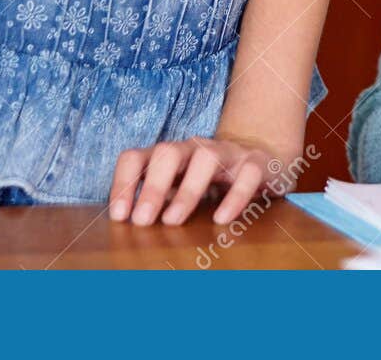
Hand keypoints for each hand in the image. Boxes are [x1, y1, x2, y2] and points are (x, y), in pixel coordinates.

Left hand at [108, 135, 296, 225]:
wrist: (261, 159)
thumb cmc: (209, 181)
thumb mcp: (179, 189)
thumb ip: (158, 203)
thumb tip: (129, 230)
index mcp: (169, 156)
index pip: (136, 158)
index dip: (123, 183)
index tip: (119, 216)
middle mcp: (194, 149)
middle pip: (168, 153)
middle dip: (152, 187)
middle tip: (141, 221)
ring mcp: (226, 153)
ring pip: (205, 158)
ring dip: (187, 190)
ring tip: (172, 221)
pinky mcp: (256, 163)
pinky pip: (247, 174)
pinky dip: (234, 197)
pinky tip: (221, 219)